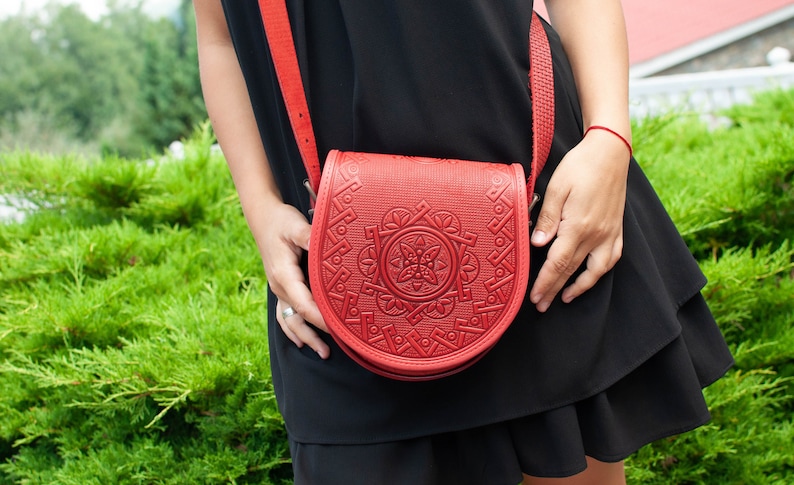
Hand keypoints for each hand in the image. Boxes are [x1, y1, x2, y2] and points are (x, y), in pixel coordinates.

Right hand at [256, 202, 329, 357]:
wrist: (263, 218)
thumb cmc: (282, 221)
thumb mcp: (295, 226)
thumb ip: (309, 237)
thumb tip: (323, 246)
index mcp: (284, 275)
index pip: (303, 303)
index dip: (319, 318)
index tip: (337, 328)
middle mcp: (280, 286)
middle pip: (297, 318)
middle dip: (314, 335)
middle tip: (330, 352)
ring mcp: (279, 289)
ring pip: (289, 320)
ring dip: (304, 337)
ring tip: (322, 352)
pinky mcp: (282, 287)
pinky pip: (285, 314)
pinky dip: (292, 329)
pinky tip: (301, 341)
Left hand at [529, 131, 629, 311]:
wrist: (609, 152)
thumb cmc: (579, 166)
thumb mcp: (556, 188)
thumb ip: (547, 218)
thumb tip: (537, 245)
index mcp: (578, 226)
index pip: (558, 263)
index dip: (545, 282)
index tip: (534, 297)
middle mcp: (597, 234)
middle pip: (572, 270)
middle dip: (555, 290)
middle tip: (541, 305)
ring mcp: (610, 233)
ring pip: (596, 270)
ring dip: (580, 287)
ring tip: (565, 297)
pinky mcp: (617, 229)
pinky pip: (611, 258)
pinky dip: (600, 272)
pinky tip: (591, 276)